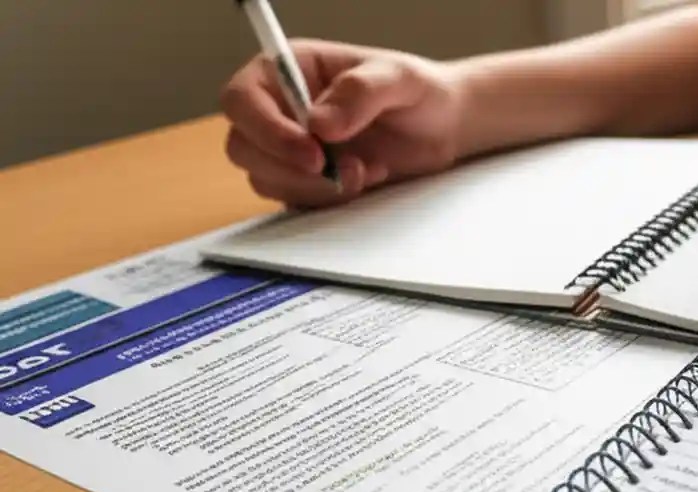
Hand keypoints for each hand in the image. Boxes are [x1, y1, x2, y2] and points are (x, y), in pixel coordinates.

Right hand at [220, 40, 467, 207]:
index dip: (265, 129)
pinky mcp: (307, 182)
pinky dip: (328, 201)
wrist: (444, 128)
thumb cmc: (419, 91)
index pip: (242, 99)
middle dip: (290, 168)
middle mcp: (280, 110)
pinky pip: (295, 202)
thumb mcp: (399, 78)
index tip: (311, 152)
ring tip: (366, 171)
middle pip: (244, 147)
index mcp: (289, 71)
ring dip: (314, 187)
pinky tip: (366, 181)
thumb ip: (360, 92)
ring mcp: (290, 149)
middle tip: (346, 170)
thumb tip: (318, 123)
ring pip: (266, 180)